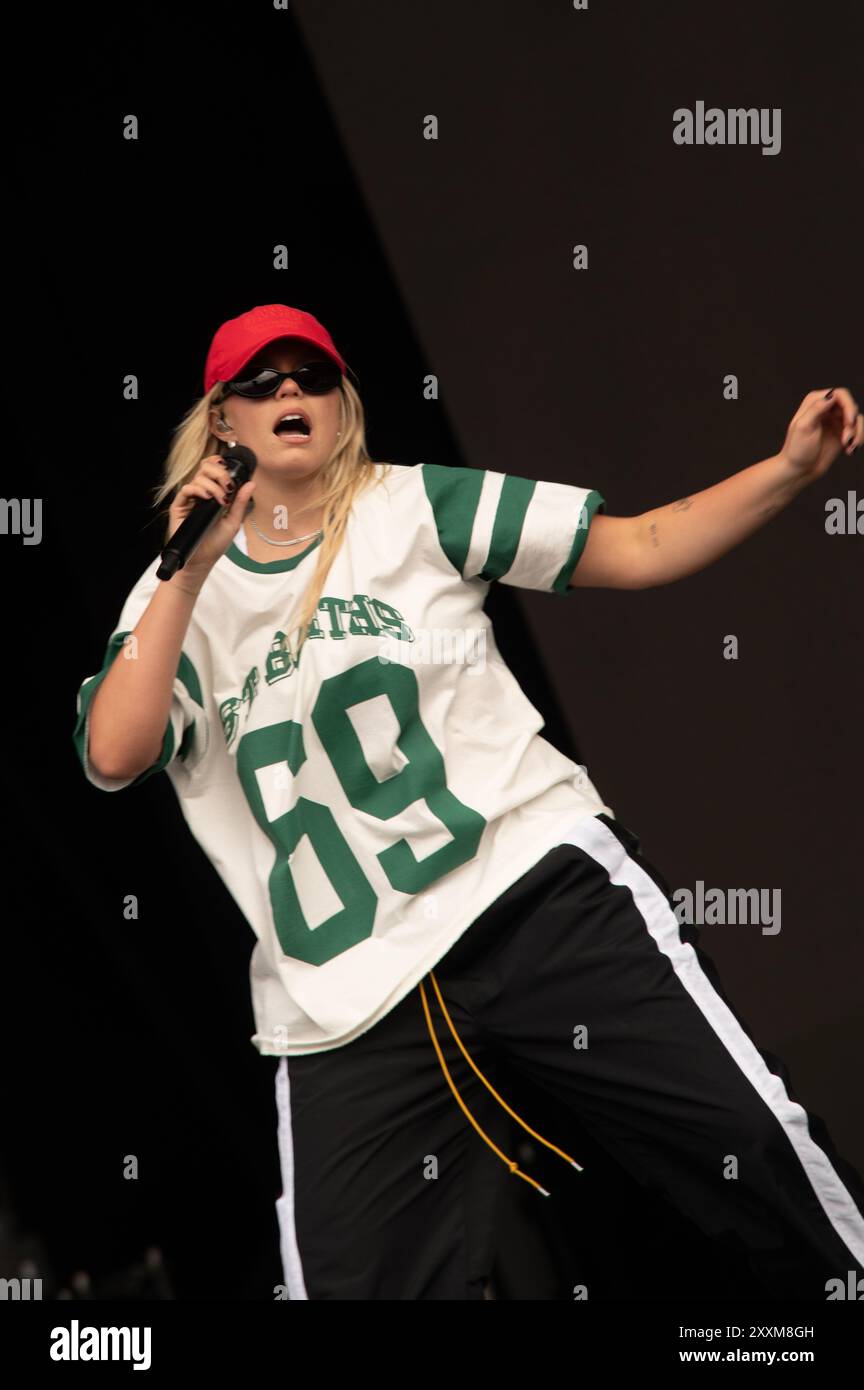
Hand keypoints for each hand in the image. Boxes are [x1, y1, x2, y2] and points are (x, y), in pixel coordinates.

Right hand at [165, 454, 255, 576]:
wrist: (203, 560)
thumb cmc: (216, 543)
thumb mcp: (233, 521)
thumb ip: (240, 502)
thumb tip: (251, 483)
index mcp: (213, 493)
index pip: (213, 469)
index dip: (220, 465)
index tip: (231, 472)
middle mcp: (200, 493)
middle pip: (205, 468)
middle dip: (220, 473)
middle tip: (228, 486)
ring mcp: (189, 499)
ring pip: (198, 477)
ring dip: (213, 485)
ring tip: (221, 500)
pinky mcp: (179, 506)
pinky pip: (186, 489)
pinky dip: (198, 489)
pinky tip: (207, 498)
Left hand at [778, 386, 860, 481]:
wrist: (800, 470)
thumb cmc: (797, 450)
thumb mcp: (804, 427)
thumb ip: (816, 408)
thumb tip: (831, 395)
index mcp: (815, 402)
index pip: (840, 394)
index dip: (848, 405)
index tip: (849, 422)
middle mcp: (827, 408)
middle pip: (851, 405)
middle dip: (852, 422)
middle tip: (846, 438)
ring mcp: (835, 421)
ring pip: (857, 419)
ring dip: (856, 433)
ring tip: (847, 446)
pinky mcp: (842, 433)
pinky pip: (859, 430)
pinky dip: (858, 439)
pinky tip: (849, 450)